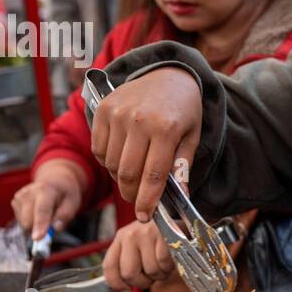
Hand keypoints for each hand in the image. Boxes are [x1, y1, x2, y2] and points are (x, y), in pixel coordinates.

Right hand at [12, 162, 84, 238]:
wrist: (54, 181)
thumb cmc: (65, 194)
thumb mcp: (73, 203)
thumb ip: (65, 216)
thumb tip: (55, 229)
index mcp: (46, 190)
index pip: (42, 210)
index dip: (40, 225)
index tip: (38, 238)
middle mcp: (29, 192)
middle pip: (28, 220)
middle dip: (39, 229)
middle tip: (52, 225)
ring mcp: (20, 196)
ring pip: (24, 223)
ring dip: (35, 225)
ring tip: (46, 212)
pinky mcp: (15, 201)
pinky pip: (21, 221)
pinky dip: (30, 220)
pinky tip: (37, 211)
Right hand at [90, 67, 202, 221]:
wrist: (167, 74)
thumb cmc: (183, 110)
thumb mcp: (192, 137)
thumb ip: (182, 167)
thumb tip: (180, 197)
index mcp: (166, 128)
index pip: (153, 175)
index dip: (147, 201)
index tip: (145, 217)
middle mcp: (139, 120)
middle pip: (127, 174)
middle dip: (132, 195)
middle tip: (138, 202)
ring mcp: (118, 114)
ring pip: (110, 164)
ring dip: (120, 178)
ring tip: (134, 176)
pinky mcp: (103, 109)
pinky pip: (99, 149)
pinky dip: (107, 161)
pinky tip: (121, 158)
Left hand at [102, 219, 175, 291]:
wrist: (179, 218)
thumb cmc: (158, 238)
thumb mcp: (138, 245)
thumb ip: (127, 262)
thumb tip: (123, 287)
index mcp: (121, 238)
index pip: (109, 267)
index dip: (117, 284)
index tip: (128, 289)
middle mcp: (130, 235)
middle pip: (129, 273)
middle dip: (143, 283)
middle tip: (150, 278)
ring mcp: (147, 234)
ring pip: (150, 271)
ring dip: (160, 275)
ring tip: (163, 266)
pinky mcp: (164, 235)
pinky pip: (163, 263)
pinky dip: (169, 267)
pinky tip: (170, 260)